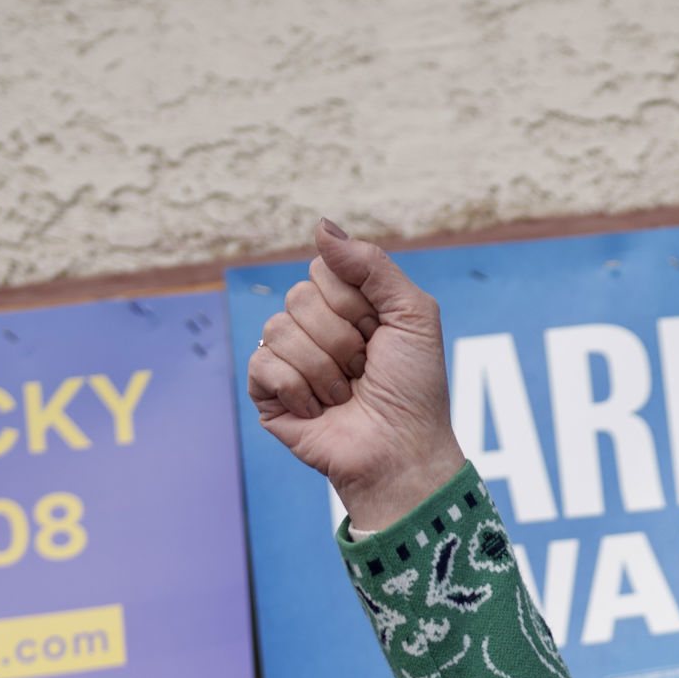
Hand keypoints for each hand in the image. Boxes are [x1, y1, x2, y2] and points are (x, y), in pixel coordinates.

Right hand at [247, 219, 465, 531]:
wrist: (402, 451)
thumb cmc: (414, 389)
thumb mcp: (413, 314)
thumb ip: (372, 264)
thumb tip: (320, 225)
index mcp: (345, 303)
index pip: (324, 268)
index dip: (355, 303)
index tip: (381, 335)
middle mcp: (312, 325)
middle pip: (300, 297)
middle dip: (343, 339)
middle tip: (364, 371)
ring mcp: (287, 358)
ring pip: (279, 329)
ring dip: (325, 369)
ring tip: (346, 395)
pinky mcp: (266, 392)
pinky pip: (263, 363)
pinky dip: (299, 390)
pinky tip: (320, 410)